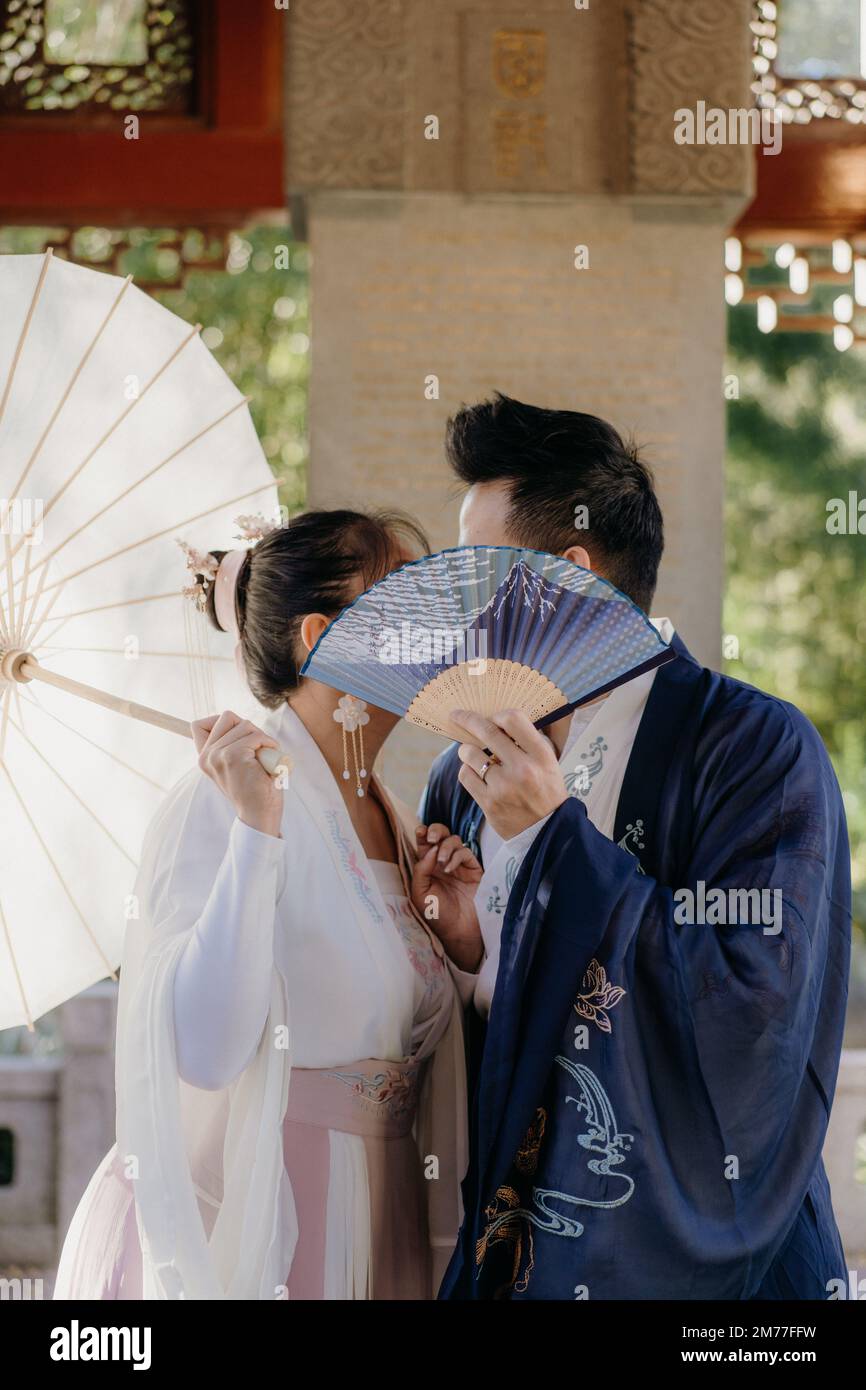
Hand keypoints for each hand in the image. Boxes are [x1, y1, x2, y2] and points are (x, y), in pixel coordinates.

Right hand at [191, 711, 282, 838]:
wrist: (259, 815)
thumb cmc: (255, 789)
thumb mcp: (235, 764)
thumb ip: (228, 744)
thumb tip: (233, 720)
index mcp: (204, 758)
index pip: (199, 724)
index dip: (222, 722)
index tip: (240, 737)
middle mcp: (207, 756)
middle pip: (227, 717)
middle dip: (248, 729)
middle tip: (258, 751)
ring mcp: (218, 755)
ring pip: (244, 724)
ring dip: (261, 738)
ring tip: (264, 759)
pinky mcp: (234, 756)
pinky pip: (256, 736)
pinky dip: (269, 744)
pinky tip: (270, 759)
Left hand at [411, 823, 482, 972]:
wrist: (458, 930)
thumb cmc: (436, 914)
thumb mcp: (419, 892)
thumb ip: (422, 869)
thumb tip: (431, 848)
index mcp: (428, 866)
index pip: (425, 843)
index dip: (423, 833)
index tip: (420, 832)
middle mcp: (443, 862)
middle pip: (441, 835)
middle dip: (436, 831)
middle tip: (432, 839)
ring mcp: (459, 864)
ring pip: (454, 841)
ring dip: (446, 847)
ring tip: (442, 863)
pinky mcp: (473, 869)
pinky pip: (466, 853)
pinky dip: (456, 857)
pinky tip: (450, 869)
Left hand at [450, 708, 566, 840]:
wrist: (548, 831)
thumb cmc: (546, 791)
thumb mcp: (548, 762)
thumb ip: (528, 742)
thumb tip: (497, 722)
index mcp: (541, 755)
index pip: (514, 719)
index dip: (498, 715)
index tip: (491, 718)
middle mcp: (523, 768)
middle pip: (486, 731)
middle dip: (467, 719)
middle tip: (457, 715)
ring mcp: (504, 786)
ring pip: (470, 753)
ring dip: (467, 750)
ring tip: (472, 754)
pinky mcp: (489, 802)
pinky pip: (465, 775)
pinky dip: (467, 770)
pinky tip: (475, 772)